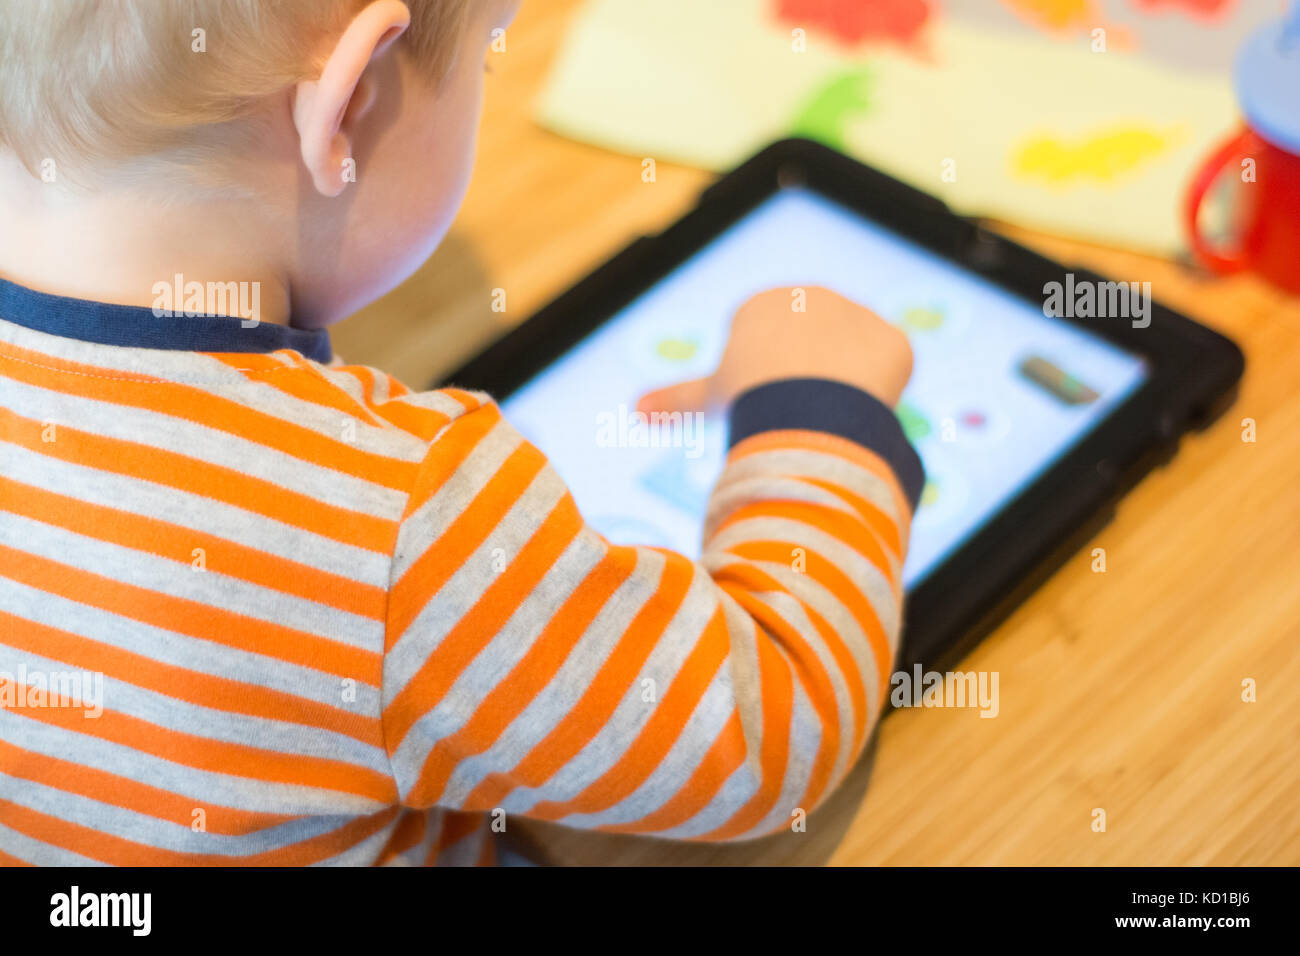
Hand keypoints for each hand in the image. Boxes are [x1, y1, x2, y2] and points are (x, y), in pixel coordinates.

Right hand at [638, 286, 912, 413]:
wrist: (806, 397)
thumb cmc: (749, 395)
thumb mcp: (708, 397)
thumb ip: (675, 400)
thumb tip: (635, 411)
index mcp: (765, 304)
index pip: (763, 349)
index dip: (760, 385)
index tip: (761, 405)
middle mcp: (813, 297)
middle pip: (809, 351)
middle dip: (804, 382)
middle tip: (794, 416)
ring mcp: (858, 314)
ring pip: (852, 363)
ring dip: (843, 390)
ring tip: (828, 418)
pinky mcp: (894, 341)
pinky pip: (889, 374)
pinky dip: (880, 397)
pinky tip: (863, 411)